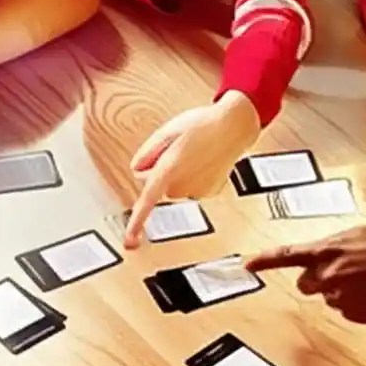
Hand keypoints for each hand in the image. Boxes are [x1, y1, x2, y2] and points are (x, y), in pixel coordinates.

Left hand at [124, 91, 260, 248]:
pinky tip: (203, 161)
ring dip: (178, 174)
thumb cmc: (202, 125)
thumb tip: (136, 169)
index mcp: (170, 169)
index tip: (131, 240)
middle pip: (159, 187)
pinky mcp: (210, 192)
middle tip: (175, 150)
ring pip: (176, 187)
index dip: (137, 222)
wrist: (234, 127)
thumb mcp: (168, 130)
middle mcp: (184, 185)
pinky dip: (193, 177)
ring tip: (193, 152)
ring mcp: (198, 191)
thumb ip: (148, 152)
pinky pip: (191, 188)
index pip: (148, 201)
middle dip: (160, 172)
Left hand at [245, 224, 365, 323]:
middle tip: (340, 271)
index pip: (286, 256)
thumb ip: (330, 248)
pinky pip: (348, 312)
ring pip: (330, 298)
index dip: (264, 261)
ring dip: (342, 290)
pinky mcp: (357, 315)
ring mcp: (341, 298)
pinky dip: (359, 304)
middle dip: (316, 280)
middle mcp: (328, 276)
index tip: (246, 265)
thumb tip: (319, 261)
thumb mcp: (354, 235)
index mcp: (325, 250)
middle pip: (305, 285)